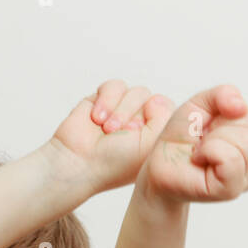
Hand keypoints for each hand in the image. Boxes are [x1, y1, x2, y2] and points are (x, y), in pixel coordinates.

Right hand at [46, 79, 175, 193]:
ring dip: (119, 110)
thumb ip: (164, 118)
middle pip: (152, 98)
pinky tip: (96, 118)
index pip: (167, 110)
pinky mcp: (104, 100)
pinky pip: (115, 86)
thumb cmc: (115, 161)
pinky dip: (106, 101)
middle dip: (133, 115)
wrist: (79, 161)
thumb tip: (156, 99)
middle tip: (120, 134)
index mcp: (154, 135)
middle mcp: (141, 122)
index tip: (139, 134)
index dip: (155, 117)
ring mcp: (122, 110)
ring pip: (135, 92)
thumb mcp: (149, 144)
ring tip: (106, 129)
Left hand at [136, 84, 247, 204]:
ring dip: (213, 138)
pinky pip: (230, 159)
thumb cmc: (179, 141)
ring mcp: (246, 178)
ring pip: (243, 140)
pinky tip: (201, 160)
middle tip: (204, 138)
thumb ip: (220, 94)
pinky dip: (210, 151)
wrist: (157, 169)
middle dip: (225, 123)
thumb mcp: (199, 105)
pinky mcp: (230, 189)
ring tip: (200, 151)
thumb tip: (240, 104)